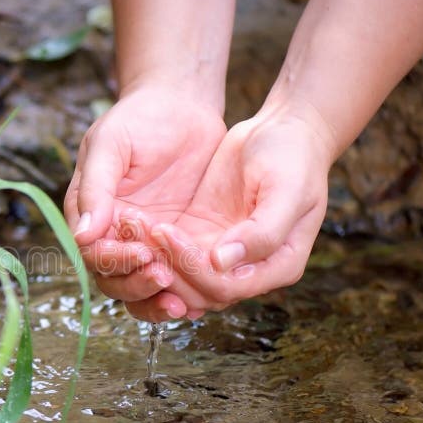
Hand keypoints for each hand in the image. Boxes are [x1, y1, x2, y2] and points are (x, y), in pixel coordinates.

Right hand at [64, 82, 225, 303]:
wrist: (182, 107)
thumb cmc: (139, 118)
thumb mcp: (110, 145)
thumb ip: (96, 189)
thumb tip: (81, 235)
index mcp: (88, 215)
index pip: (92, 253)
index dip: (114, 260)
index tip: (141, 252)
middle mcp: (113, 236)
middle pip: (114, 280)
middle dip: (136, 286)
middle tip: (163, 276)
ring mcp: (145, 244)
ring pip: (142, 289)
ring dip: (156, 300)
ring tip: (181, 302)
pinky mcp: (176, 246)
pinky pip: (176, 279)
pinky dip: (184, 292)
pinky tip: (202, 297)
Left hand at [122, 108, 335, 320]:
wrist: (284, 130)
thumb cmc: (294, 158)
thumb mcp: (287, 190)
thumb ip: (262, 232)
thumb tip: (222, 262)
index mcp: (277, 267)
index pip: (223, 287)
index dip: (191, 269)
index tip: (167, 232)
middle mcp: (248, 270)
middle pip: (196, 291)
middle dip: (164, 266)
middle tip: (136, 232)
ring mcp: (221, 256)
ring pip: (179, 277)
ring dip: (152, 259)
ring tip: (128, 224)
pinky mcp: (200, 237)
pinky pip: (171, 253)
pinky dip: (151, 243)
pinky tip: (132, 221)